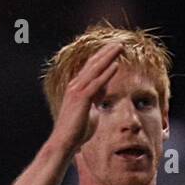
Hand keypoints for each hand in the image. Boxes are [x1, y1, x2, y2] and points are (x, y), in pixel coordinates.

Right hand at [50, 41, 123, 157]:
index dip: (103, 56)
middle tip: (119, 42)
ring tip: (120, 47)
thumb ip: (97, 97)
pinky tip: (116, 65)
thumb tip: (104, 88)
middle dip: (107, 52)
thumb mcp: (91, 109)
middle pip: (93, 63)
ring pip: (95, 69)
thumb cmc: (77, 130)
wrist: (64, 142)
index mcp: (77, 88)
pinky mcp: (81, 99)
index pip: (91, 67)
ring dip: (108, 57)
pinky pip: (96, 83)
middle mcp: (75, 85)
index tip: (114, 48)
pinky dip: (107, 74)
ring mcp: (77, 91)